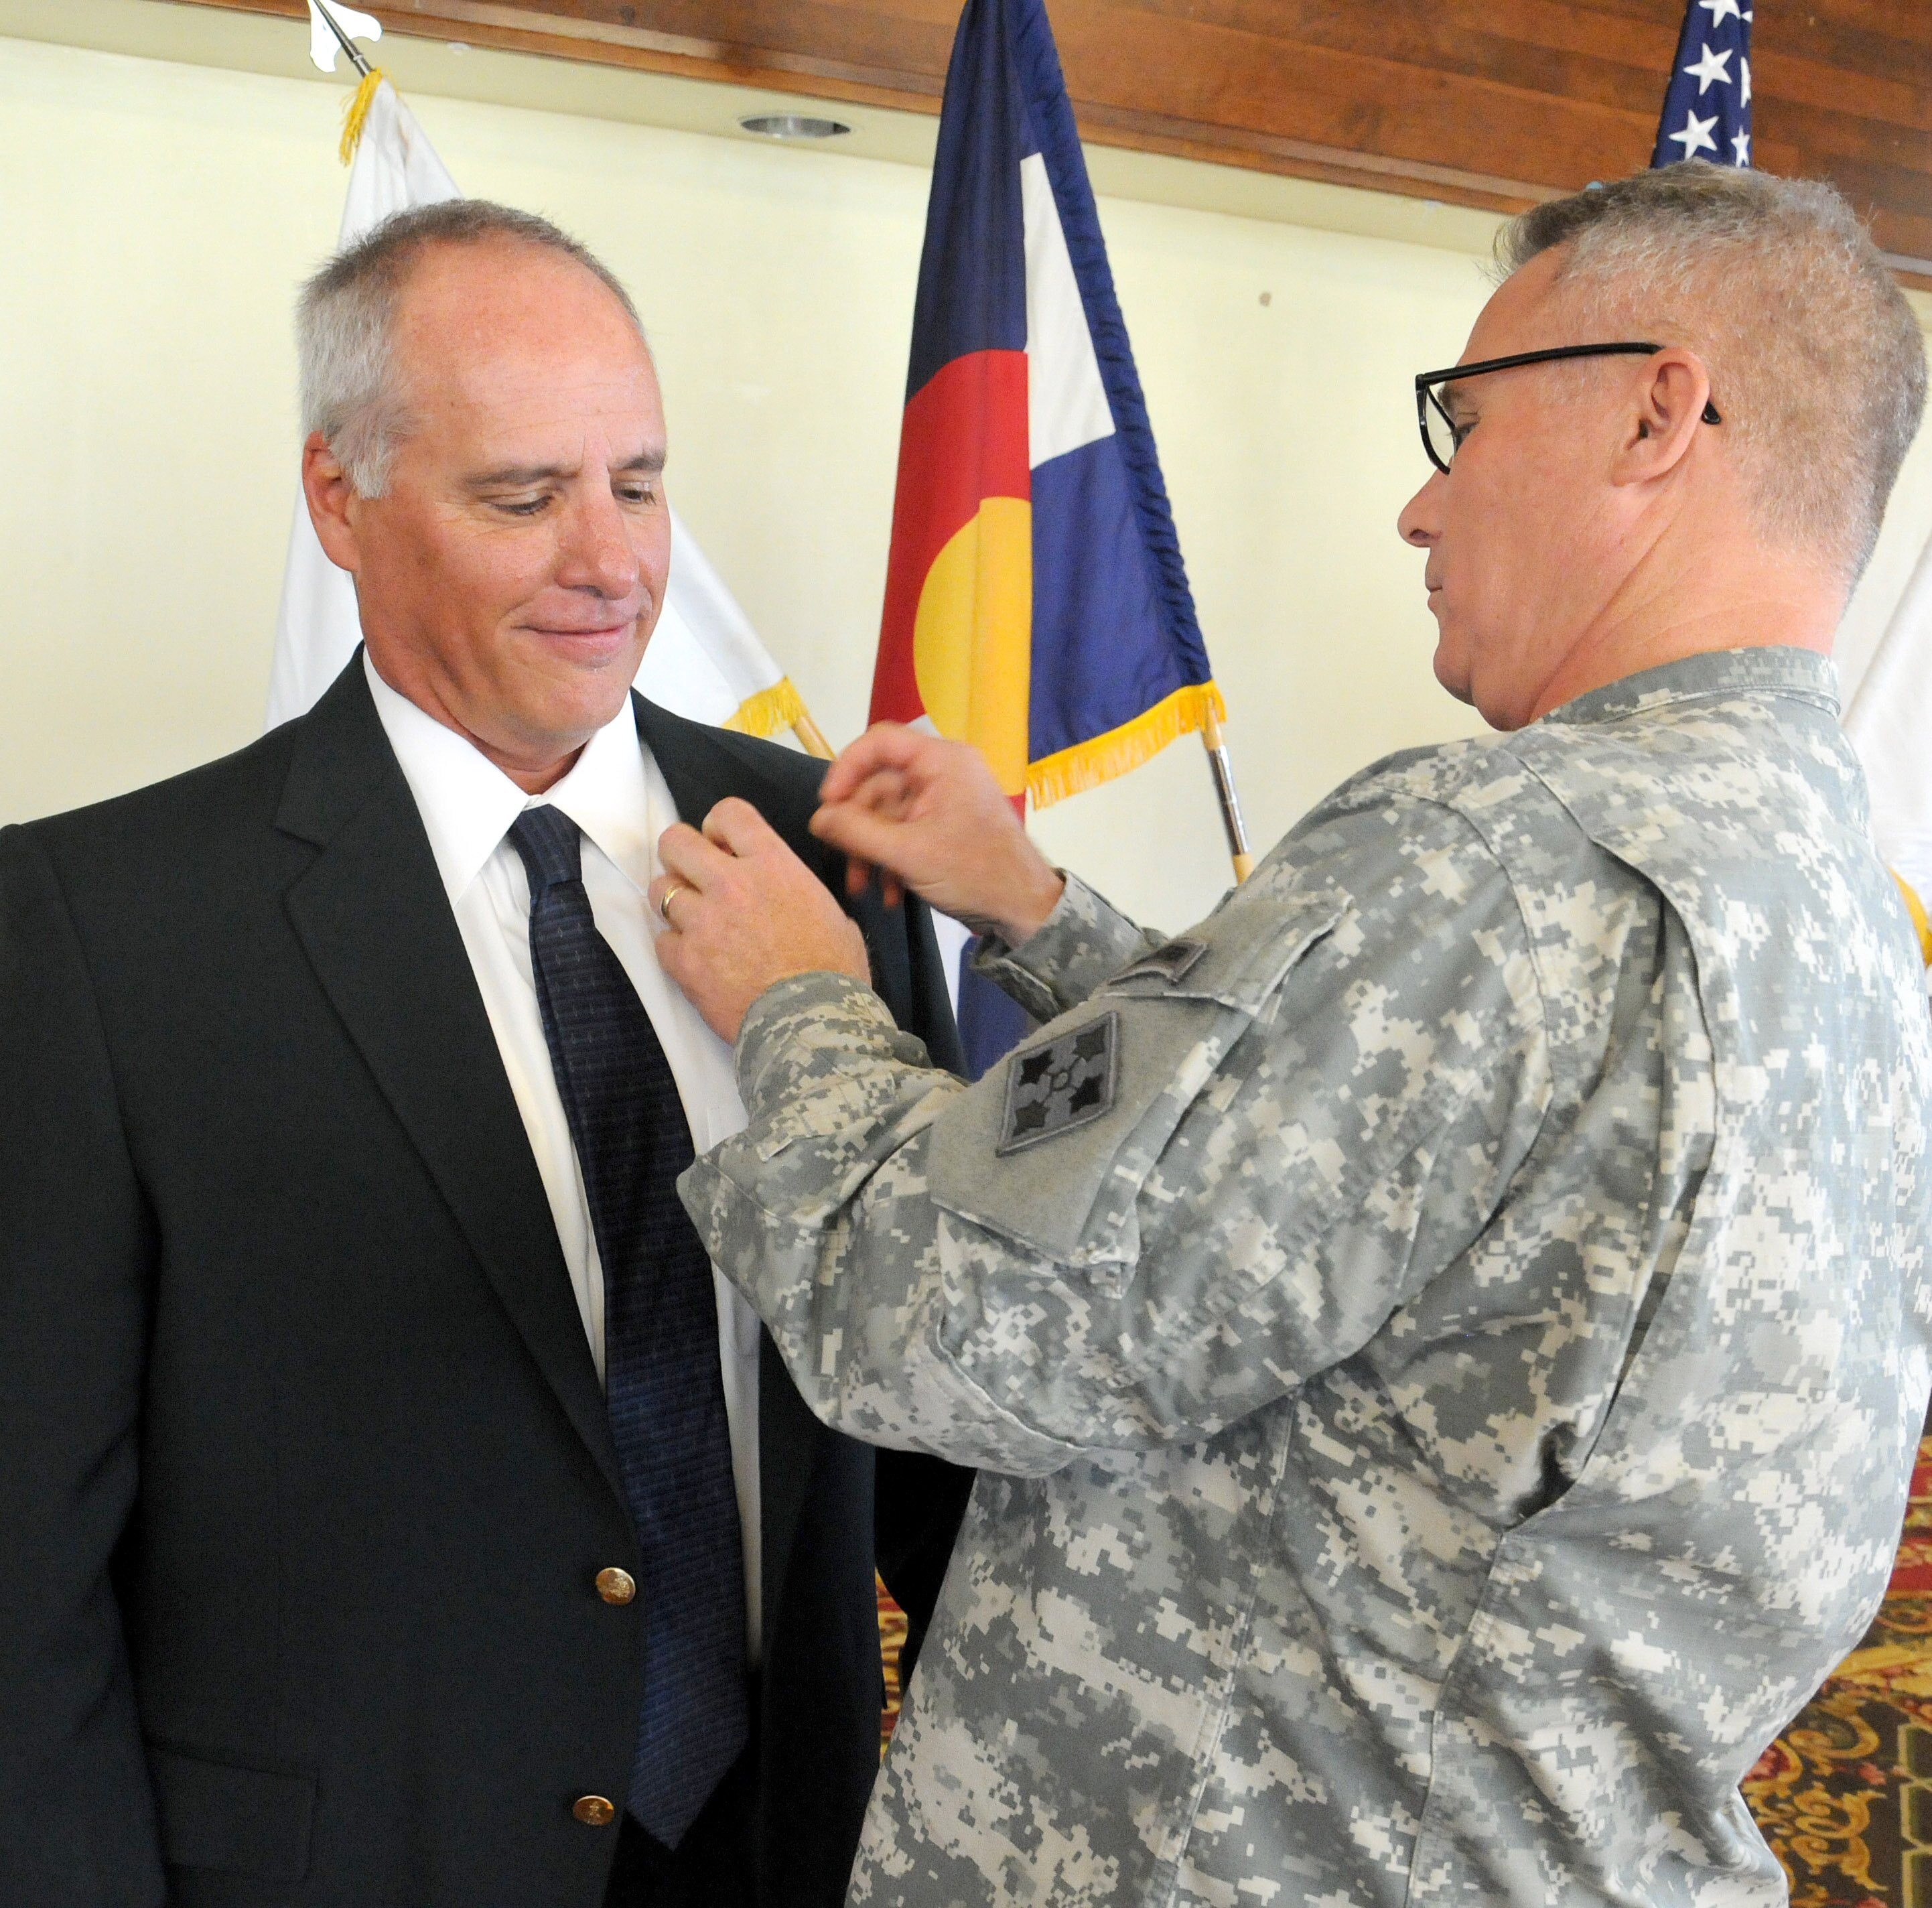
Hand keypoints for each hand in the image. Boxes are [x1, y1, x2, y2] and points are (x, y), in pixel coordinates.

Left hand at [650, 798, 870, 1043]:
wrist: (813, 1023)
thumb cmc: (834, 972)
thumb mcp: (830, 912)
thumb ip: (796, 889)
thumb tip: (786, 895)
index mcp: (773, 865)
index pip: (728, 813)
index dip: (718, 826)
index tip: (721, 845)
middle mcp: (731, 884)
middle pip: (675, 841)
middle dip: (680, 854)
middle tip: (694, 875)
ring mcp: (703, 922)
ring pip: (659, 889)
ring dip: (674, 902)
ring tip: (696, 922)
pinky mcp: (685, 961)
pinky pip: (661, 941)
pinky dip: (675, 948)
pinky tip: (697, 960)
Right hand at [812, 726, 1064, 945]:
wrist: (1024, 910)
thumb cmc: (975, 873)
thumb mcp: (908, 854)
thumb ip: (857, 832)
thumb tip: (817, 818)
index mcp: (942, 761)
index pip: (880, 743)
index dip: (846, 768)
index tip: (827, 804)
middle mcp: (944, 772)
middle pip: (880, 785)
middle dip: (857, 827)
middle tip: (842, 858)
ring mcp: (945, 800)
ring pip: (889, 815)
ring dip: (871, 851)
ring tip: (862, 887)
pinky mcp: (945, 827)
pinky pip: (905, 832)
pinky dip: (892, 859)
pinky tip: (888, 894)